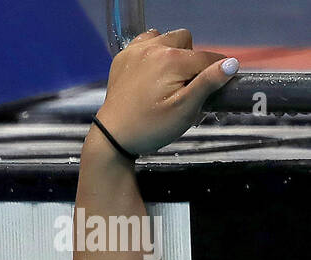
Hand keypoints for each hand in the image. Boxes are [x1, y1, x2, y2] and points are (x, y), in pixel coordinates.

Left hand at [95, 28, 237, 155]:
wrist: (112, 138)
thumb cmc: (150, 127)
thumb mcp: (185, 110)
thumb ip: (208, 83)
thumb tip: (231, 63)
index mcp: (171, 60)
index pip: (208, 58)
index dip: (216, 73)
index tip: (213, 88)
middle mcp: (153, 49)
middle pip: (187, 41)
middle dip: (191, 60)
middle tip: (184, 85)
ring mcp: (135, 51)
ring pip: (166, 37)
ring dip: (172, 52)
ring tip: (167, 78)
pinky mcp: (122, 58)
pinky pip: (145, 41)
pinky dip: (152, 51)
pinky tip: (151, 71)